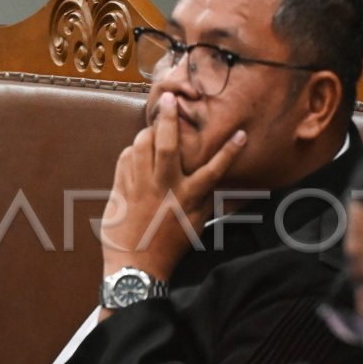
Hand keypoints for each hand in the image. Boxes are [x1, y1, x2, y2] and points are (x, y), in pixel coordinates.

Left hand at [100, 92, 245, 281]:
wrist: (136, 265)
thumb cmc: (170, 245)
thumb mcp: (195, 223)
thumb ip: (207, 200)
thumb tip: (222, 184)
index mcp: (188, 198)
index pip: (214, 171)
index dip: (229, 152)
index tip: (241, 134)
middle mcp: (165, 189)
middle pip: (168, 145)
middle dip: (170, 118)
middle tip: (169, 98)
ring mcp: (140, 187)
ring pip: (142, 146)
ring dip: (147, 133)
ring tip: (153, 128)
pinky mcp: (121, 190)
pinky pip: (125, 159)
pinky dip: (131, 151)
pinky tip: (137, 152)